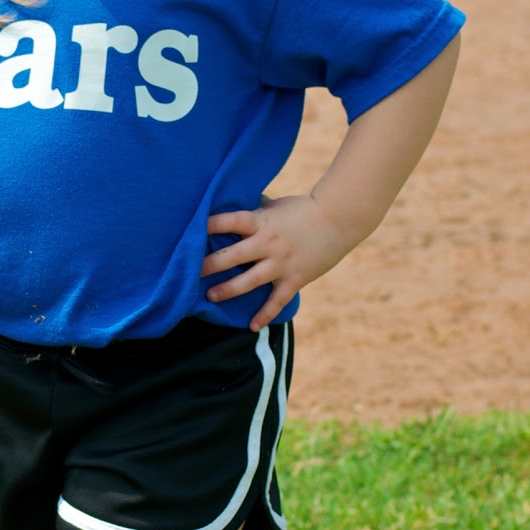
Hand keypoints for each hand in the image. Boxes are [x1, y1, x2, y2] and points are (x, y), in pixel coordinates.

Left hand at [202, 194, 352, 329]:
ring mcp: (281, 264)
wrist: (339, 220)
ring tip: (210, 296)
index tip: (191, 230)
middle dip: (209, 265)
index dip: (210, 225)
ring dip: (227, 290)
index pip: (230, 222)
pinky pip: (276, 302)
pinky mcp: (295, 279)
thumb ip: (255, 210)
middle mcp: (268, 244)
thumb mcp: (276, 205)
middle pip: (232, 256)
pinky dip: (265, 315)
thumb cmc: (304, 209)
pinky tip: (252, 326)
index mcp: (262, 222)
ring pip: (248, 282)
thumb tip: (231, 203)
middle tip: (190, 272)